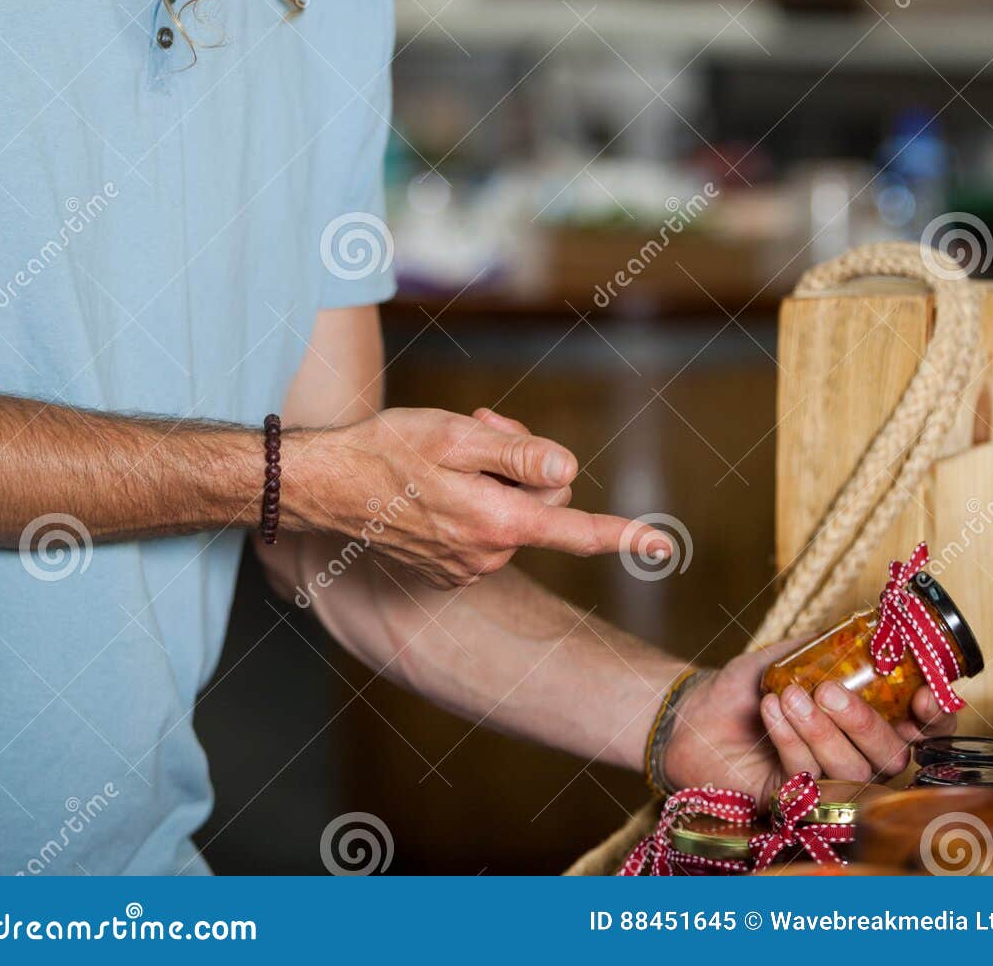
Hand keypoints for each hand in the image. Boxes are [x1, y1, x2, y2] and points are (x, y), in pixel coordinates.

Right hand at [284, 406, 671, 588]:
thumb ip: (516, 456)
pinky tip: (438, 481)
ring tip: (451, 451)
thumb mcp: (455, 436)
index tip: (664, 544)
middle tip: (483, 425)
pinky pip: (484, 531)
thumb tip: (570, 473)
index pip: (573, 530)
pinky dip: (473, 501)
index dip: (621, 534)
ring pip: (512, 515)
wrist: (328, 485)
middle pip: (542, 504)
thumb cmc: (388, 449)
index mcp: (495, 523)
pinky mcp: (447, 568)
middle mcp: (485, 555)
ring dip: (494, 479)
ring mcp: (465, 567)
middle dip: (523, 463)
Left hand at [664, 640, 955, 810]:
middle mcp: (860, 758)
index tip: (923, 696)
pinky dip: (790, 740)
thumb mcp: (794, 654)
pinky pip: (807, 779)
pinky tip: (772, 709)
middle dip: (865, 723)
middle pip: (892, 757)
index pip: (925, 732)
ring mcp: (830, 786)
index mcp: (872, 722)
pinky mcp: (797, 804)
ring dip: (821, 730)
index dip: (935, 718)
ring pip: (851, 773)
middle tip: (829, 691)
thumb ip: (833, 644)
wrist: (697, 711)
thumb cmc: (749, 685)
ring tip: (790, 695)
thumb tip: (869, 624)